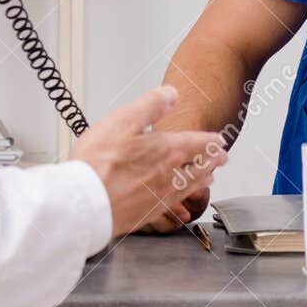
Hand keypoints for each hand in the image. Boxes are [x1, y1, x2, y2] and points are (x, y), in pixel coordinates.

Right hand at [70, 86, 228, 236]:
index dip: (210, 140)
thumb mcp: (122, 120)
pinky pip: (174, 206)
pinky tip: (182, 204)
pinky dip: (184, 202)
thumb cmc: (98, 162)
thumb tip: (171, 94)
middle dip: (211, 160)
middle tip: (222, 158)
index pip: (196, 143)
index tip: (219, 139)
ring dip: (201, 179)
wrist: (84, 201)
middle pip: (197, 166)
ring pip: (188, 187)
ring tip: (208, 178)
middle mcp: (168, 174)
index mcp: (165, 150)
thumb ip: (150, 105)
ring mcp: (159, 195)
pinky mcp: (147, 212)